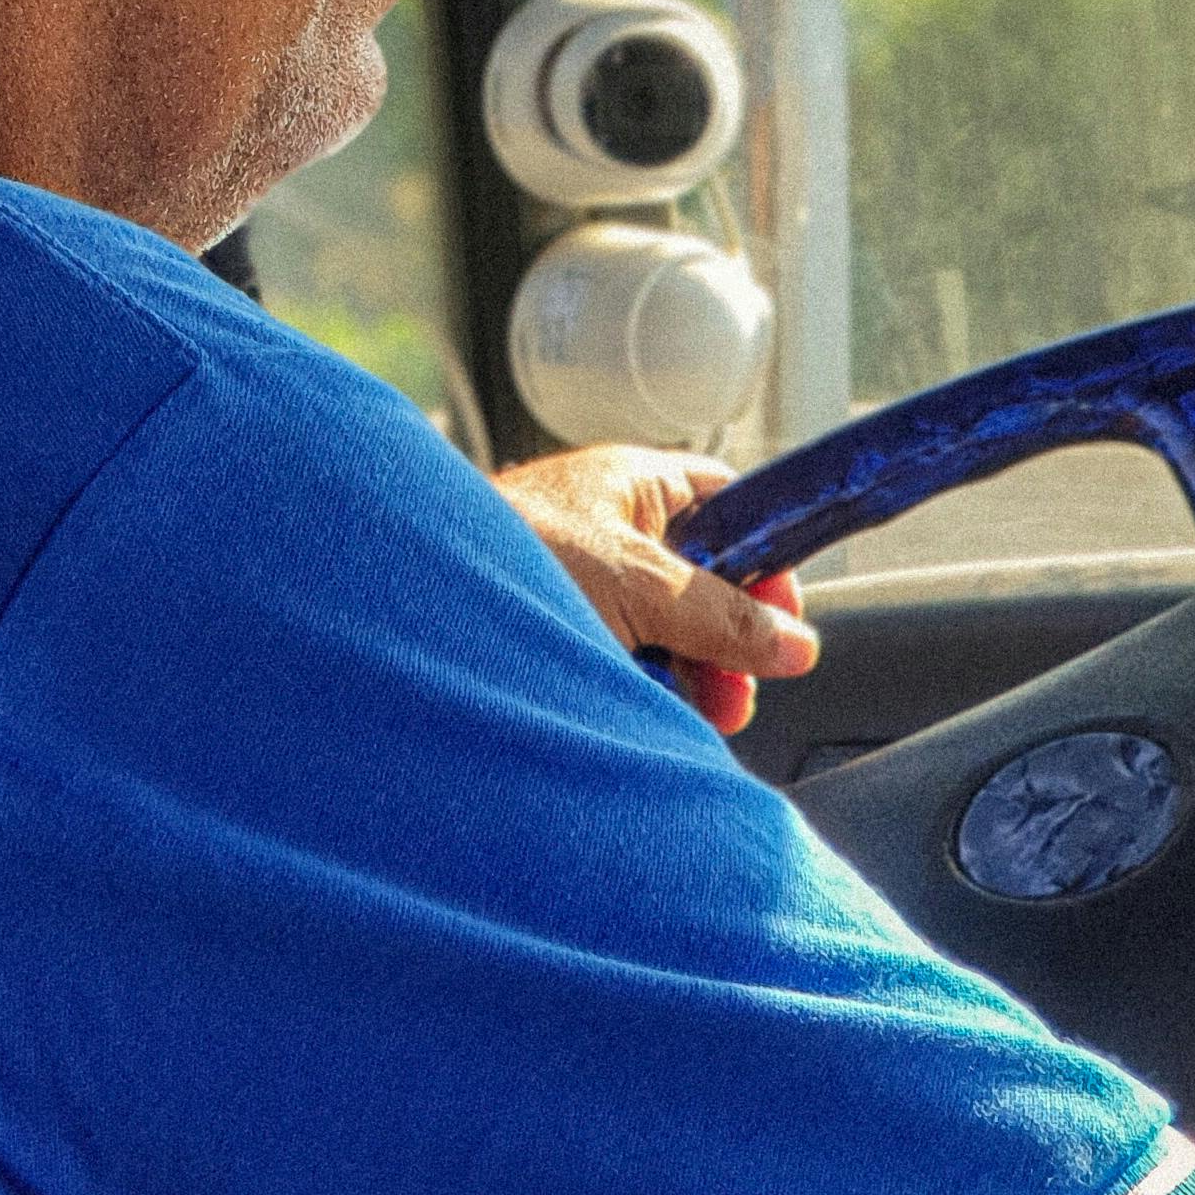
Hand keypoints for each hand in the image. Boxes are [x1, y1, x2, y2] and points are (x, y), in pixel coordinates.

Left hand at [490, 444, 818, 737]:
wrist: (399, 599)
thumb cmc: (506, 560)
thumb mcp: (637, 586)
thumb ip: (722, 616)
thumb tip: (795, 643)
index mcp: (633, 483)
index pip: (728, 503)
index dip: (764, 560)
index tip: (784, 623)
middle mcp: (606, 523)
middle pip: (699, 579)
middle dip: (725, 640)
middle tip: (733, 691)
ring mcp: (576, 576)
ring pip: (658, 625)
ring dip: (683, 671)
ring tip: (687, 710)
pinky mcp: (548, 625)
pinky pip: (614, 652)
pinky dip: (632, 682)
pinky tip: (633, 711)